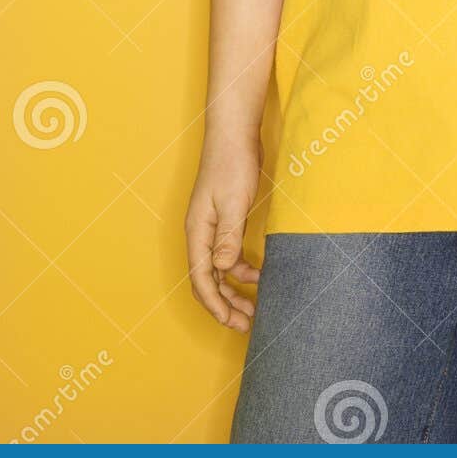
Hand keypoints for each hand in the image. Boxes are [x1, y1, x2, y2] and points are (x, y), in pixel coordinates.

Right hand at [184, 132, 262, 331]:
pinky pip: (228, 254)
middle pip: (207, 280)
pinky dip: (240, 269)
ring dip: (233, 290)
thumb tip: (221, 270)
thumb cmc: (232, 164)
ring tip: (253, 308)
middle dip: (224, 305)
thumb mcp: (234, 202)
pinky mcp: (225, 219)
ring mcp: (212, 226)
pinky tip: (258, 274)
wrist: (234, 133)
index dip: (215, 305)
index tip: (232, 323)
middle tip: (246, 324)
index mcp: (198, 232)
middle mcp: (201, 233)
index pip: (201, 279)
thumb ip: (228, 237)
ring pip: (218, 270)